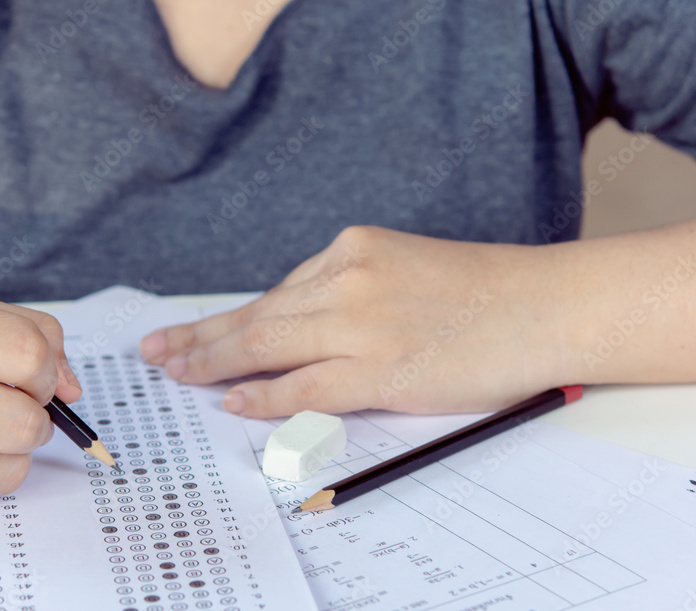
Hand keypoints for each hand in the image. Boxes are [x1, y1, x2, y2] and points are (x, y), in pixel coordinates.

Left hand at [140, 226, 572, 417]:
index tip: (191, 330)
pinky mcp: (381, 370)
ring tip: (176, 375)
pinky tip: (232, 401)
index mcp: (351, 249)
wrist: (545, 305)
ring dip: (214, 364)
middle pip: (256, 316)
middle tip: (156, 352)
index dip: (228, 320)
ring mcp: (361, 325)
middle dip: (199, 338)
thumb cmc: (481, 291)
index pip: (275, 294)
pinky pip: (305, 386)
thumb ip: (347, 291)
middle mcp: (347, 279)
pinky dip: (264, 396)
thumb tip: (292, 330)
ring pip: (267, 346)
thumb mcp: (403, 265)